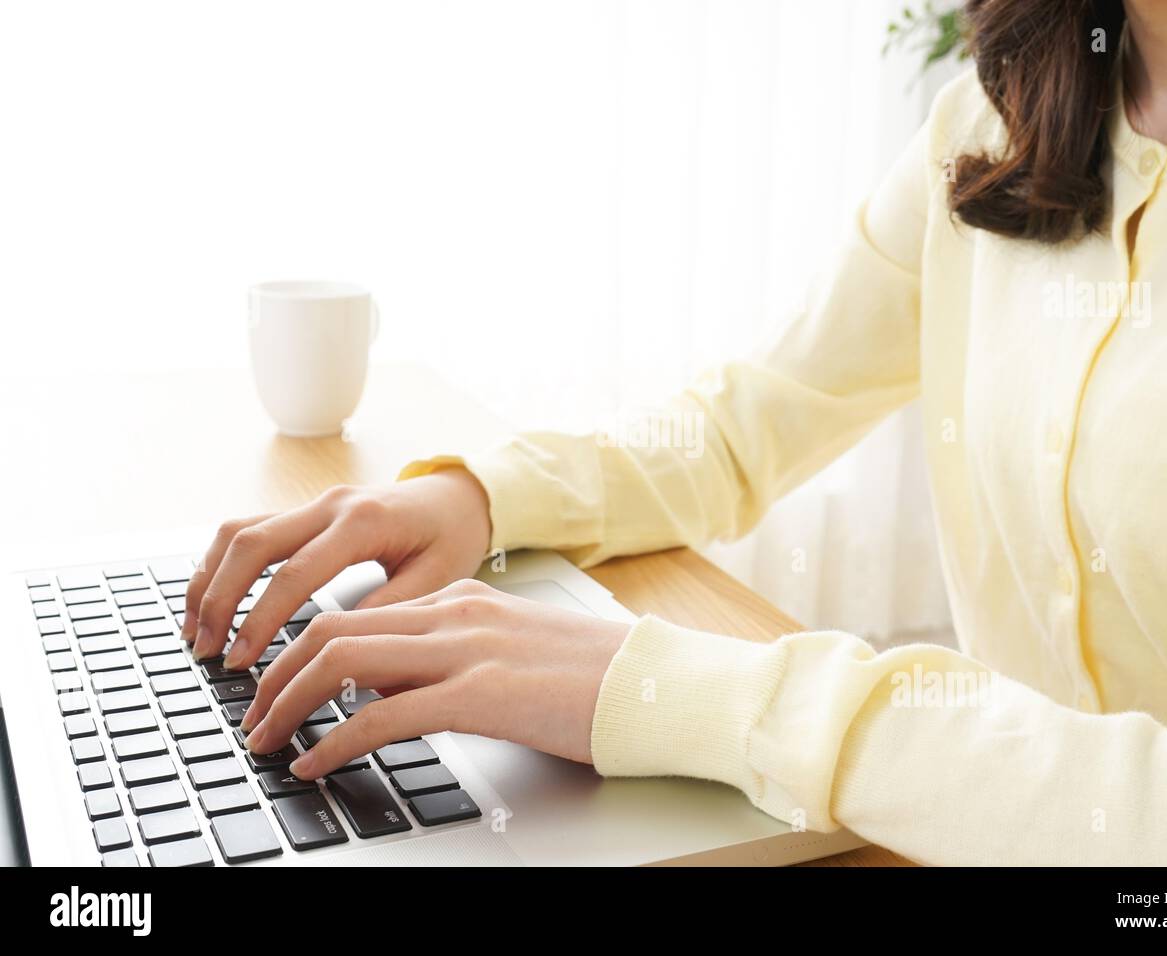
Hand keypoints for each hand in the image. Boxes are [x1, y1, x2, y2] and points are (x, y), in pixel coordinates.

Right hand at [184, 469, 490, 667]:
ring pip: (239, 531)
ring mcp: (313, 504)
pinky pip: (248, 530)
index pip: (294, 574)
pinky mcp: (305, 512)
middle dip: (219, 600)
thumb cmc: (451, 538)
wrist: (459, 497)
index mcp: (364, 522)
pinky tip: (210, 600)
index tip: (240, 661)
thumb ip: (388, 610)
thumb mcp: (437, 579)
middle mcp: (331, 505)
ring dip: (208, 580)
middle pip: (251, 545)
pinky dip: (220, 564)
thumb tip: (338, 654)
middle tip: (207, 652)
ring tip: (196, 631)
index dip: (260, 620)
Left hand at [240, 579, 630, 774]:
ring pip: (342, 660)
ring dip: (289, 703)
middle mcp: (454, 614)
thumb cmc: (596, 675)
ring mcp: (464, 650)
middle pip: (333, 629)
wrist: (655, 682)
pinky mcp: (478, 694)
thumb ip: (460, 657)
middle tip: (255, 715)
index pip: (359, 615)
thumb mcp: (516, 649)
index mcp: (462, 600)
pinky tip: (316, 763)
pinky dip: (333, 740)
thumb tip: (403, 690)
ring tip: (268, 739)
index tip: (281, 686)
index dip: (304, 651)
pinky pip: (380, 715)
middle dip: (278, 673)